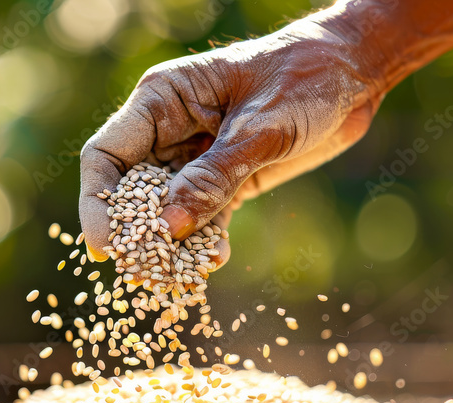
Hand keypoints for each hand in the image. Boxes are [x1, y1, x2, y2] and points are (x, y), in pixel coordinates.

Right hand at [78, 18, 381, 265]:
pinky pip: (204, 216)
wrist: (355, 74)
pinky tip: (216, 259)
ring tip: (179, 277)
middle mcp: (170, 130)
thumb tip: (168, 228)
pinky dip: (206, 240)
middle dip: (134, 232)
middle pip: (130, 189)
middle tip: (142, 272)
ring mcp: (197, 156)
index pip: (107, 155)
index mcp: (162, 100)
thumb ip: (214, 177)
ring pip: (167, 210)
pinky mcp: (226, 178)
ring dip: (171, 244)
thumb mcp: (261, 128)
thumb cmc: (305, 77)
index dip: (97, 202)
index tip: (105, 246)